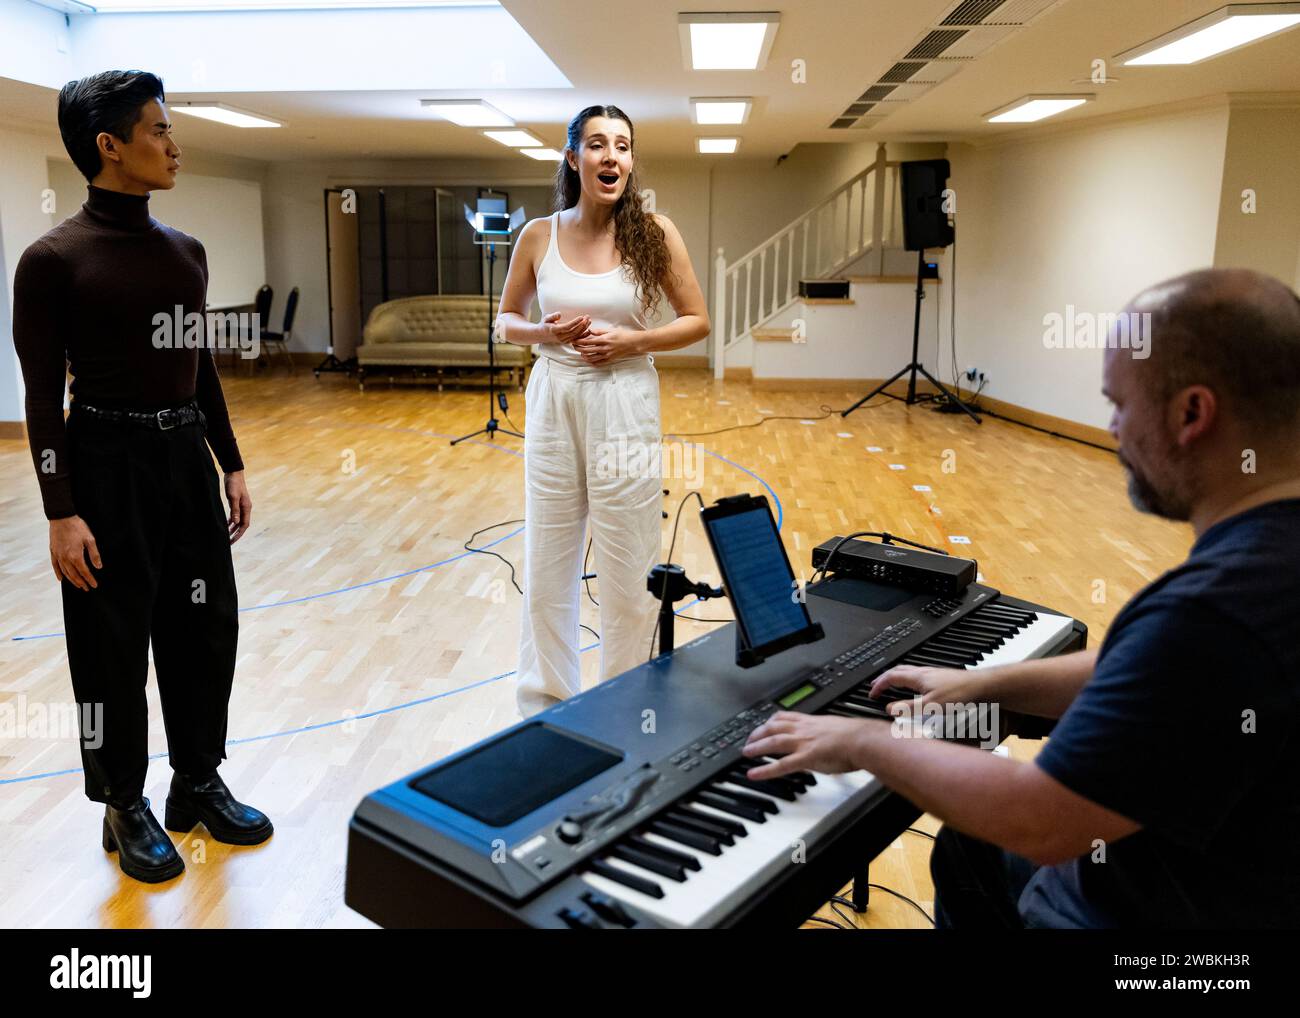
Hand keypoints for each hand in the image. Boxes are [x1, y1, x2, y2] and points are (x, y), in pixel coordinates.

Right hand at [50, 515, 100, 589]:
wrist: (62, 518)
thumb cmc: (77, 527)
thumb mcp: (90, 539)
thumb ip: (94, 554)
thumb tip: (98, 566)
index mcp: (76, 556)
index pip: (84, 572)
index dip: (89, 579)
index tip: (94, 585)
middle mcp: (65, 558)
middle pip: (74, 574)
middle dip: (81, 582)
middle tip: (87, 588)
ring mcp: (58, 555)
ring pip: (65, 572)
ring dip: (71, 580)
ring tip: (78, 585)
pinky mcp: (53, 552)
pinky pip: (55, 566)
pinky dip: (58, 573)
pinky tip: (61, 579)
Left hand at [224, 470, 251, 542]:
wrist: (234, 473)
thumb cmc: (233, 484)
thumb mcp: (233, 497)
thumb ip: (235, 510)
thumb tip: (235, 522)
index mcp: (246, 508)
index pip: (244, 525)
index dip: (238, 534)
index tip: (232, 541)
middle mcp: (245, 508)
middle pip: (242, 525)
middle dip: (236, 534)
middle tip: (229, 542)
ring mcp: (242, 506)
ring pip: (238, 521)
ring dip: (233, 529)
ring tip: (226, 536)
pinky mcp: (237, 503)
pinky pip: (235, 515)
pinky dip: (231, 521)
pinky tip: (226, 525)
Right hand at [539, 311, 591, 345]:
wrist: (542, 335)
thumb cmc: (545, 324)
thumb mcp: (546, 318)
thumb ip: (552, 316)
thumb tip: (559, 314)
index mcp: (554, 330)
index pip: (567, 327)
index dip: (575, 322)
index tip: (581, 317)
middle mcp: (560, 337)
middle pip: (573, 332)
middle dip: (582, 324)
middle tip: (587, 317)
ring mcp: (564, 340)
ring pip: (576, 335)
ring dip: (584, 328)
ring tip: (589, 320)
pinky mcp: (567, 342)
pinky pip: (576, 339)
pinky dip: (583, 335)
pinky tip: (589, 330)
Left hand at [573, 325, 643, 365]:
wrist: (632, 343)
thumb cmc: (622, 335)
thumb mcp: (610, 330)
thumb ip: (599, 331)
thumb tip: (589, 331)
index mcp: (603, 340)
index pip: (587, 342)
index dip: (579, 341)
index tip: (574, 340)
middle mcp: (604, 348)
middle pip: (587, 350)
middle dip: (578, 349)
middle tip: (574, 346)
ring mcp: (607, 355)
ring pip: (591, 358)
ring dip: (584, 356)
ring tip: (581, 353)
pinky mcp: (610, 359)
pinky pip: (598, 363)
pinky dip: (592, 362)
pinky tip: (589, 360)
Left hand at [740, 711, 869, 778]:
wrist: (864, 740)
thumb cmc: (858, 737)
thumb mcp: (837, 731)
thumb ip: (826, 735)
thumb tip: (826, 742)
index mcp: (812, 722)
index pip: (786, 717)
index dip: (772, 720)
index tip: (765, 723)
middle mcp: (805, 729)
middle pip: (774, 726)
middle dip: (759, 732)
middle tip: (749, 739)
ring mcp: (804, 742)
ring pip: (774, 741)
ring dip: (757, 747)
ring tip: (746, 753)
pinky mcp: (806, 757)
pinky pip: (781, 765)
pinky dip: (765, 770)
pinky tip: (754, 774)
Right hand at [868, 664, 981, 712]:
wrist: (981, 686)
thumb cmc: (960, 694)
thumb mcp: (931, 706)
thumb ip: (909, 708)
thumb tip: (890, 709)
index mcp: (918, 677)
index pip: (891, 677)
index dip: (879, 685)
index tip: (872, 693)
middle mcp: (924, 672)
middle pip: (898, 671)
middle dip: (884, 678)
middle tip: (876, 685)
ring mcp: (933, 674)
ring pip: (908, 671)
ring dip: (896, 677)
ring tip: (892, 685)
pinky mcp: (941, 677)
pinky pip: (918, 675)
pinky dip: (908, 680)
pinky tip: (916, 688)